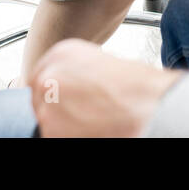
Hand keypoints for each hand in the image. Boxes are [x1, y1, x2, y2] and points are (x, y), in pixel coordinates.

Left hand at [29, 39, 182, 137]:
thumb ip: (75, 73)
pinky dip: (69, 136)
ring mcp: (46, 104)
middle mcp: (48, 76)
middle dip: (57, 108)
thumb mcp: (99, 63)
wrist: (148, 105)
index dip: (56, 91)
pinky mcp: (51, 131)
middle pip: (40, 98)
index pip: (42, 76)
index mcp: (60, 53)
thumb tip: (68, 88)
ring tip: (92, 121)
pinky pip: (53, 135)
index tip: (65, 99)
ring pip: (46, 120)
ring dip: (63, 125)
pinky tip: (90, 130)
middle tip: (82, 113)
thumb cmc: (135, 87)